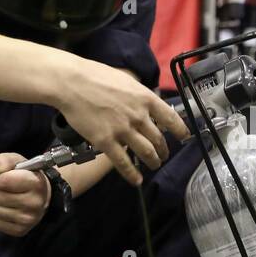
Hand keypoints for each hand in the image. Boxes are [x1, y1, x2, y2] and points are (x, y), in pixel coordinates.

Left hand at [0, 153, 50, 236]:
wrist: (43, 196)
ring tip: (1, 196)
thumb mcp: (17, 162)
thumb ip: (3, 161)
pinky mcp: (20, 230)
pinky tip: (1, 207)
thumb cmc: (26, 176)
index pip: (4, 181)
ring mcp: (28, 219)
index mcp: (35, 183)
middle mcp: (33, 203)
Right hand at [53, 57, 188, 185]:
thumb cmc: (95, 76)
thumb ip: (138, 95)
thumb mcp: (126, 80)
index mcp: (145, 99)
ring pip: (146, 152)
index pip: (171, 118)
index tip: (183, 137)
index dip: (180, 131)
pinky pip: (123, 163)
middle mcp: (138, 116)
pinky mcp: (106, 141)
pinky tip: (136, 180)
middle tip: (163, 155)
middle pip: (158, 139)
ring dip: (153, 161)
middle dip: (164, 150)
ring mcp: (123, 130)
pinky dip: (132, 174)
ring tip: (154, 165)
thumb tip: (146, 102)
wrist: (72, 82)